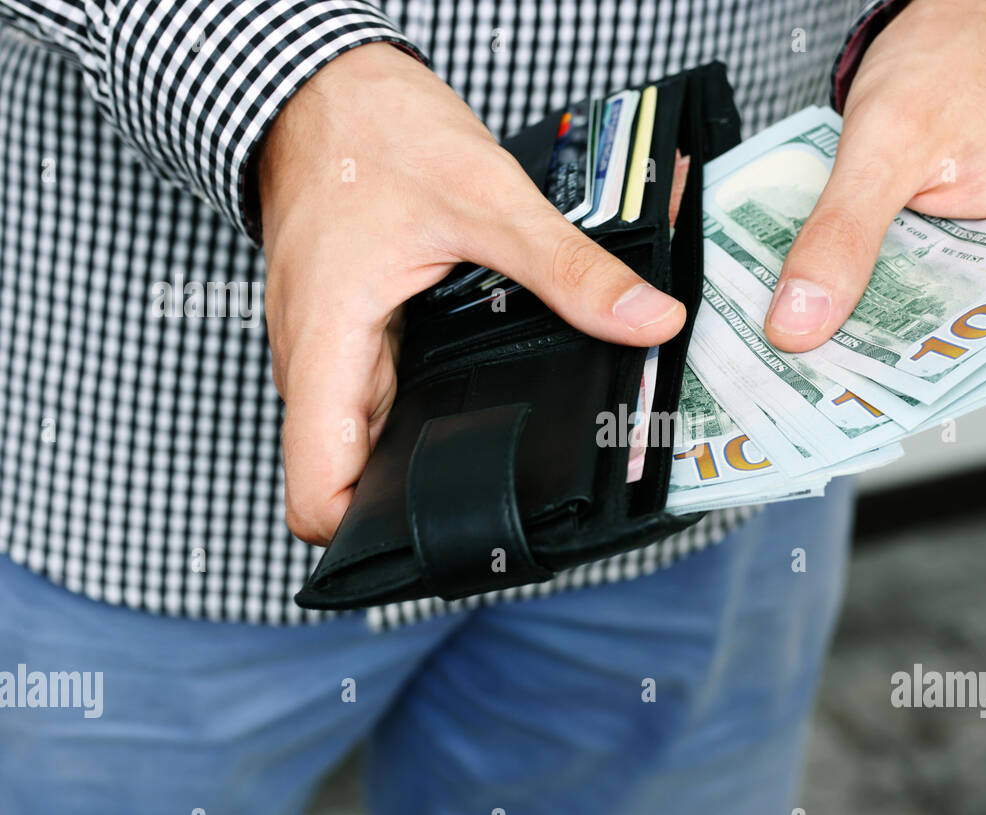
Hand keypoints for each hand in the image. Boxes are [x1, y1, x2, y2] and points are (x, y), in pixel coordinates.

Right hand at [259, 43, 684, 544]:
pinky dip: (420, 406)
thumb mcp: (487, 198)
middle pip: (351, 479)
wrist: (326, 84)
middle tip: (504, 499)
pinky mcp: (353, 331)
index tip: (443, 532)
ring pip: (368, 439)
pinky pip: (379, 397)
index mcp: (326, 348)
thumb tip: (647, 324)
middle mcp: (319, 364)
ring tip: (503, 452)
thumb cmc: (377, 131)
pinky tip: (475, 393)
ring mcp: (332, 350)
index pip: (315, 496)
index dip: (365, 536)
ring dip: (421, 453)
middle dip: (416, 499)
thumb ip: (568, 269)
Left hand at [763, 0, 985, 351]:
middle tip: (800, 385)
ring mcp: (971, 257)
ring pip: (906, 311)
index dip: (905, 375)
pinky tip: (803, 305)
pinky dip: (849, 287)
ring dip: (853, 325)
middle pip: (937, 336)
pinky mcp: (932, 245)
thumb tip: (800, 323)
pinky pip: (889, 279)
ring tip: (794, 354)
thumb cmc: (953, 62)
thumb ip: (843, 235)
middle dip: (868, 359)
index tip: (841, 399)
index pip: (977, 343)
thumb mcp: (887, 146)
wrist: (949, 19)